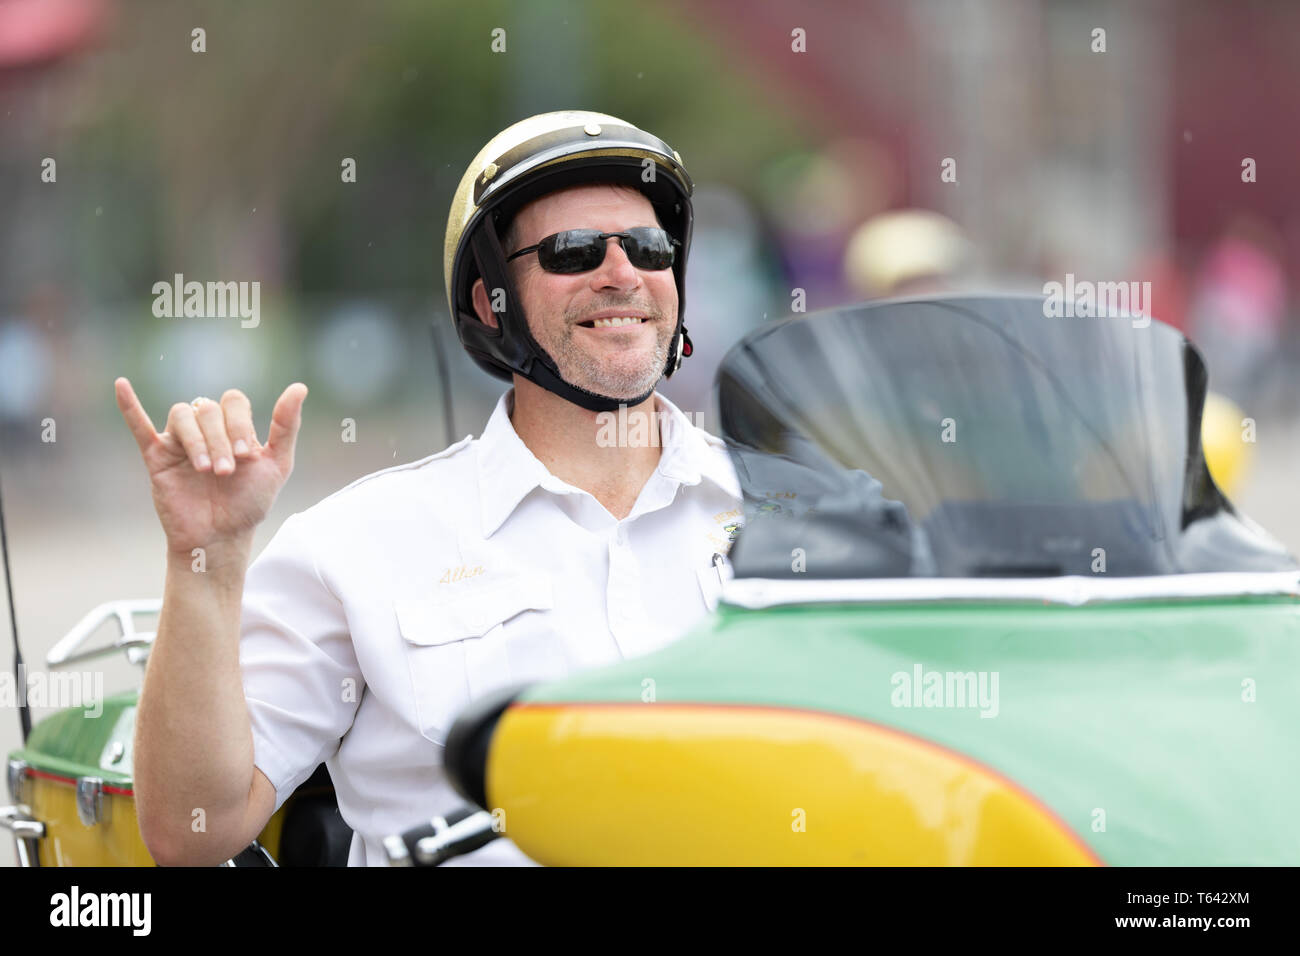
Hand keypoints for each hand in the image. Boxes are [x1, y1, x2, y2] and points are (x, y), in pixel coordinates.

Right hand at [114, 378, 306, 555]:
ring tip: (205, 470)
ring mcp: (180, 441)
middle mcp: (207, 430)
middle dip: (219, 439)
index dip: (238, 423)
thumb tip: (300, 387)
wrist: (220, 537)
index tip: (246, 456)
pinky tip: (121, 384)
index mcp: (234, 427)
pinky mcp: (157, 456)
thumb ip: (286, 426)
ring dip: (196, 440)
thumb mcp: (277, 464)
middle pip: (207, 409)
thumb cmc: (249, 503)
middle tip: (226, 472)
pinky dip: (129, 406)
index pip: (233, 402)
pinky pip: (139, 426)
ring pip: (182, 415)